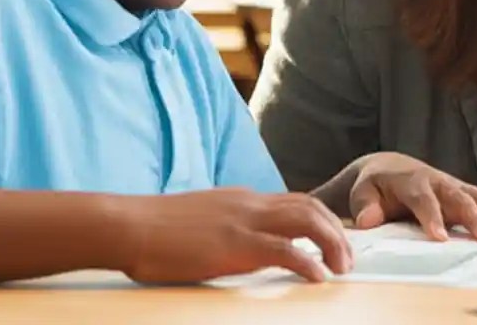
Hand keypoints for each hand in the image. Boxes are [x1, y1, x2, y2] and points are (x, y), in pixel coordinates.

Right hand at [118, 188, 351, 283]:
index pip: (294, 201)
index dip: (321, 220)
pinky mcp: (234, 244)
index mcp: (242, 199)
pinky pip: (284, 250)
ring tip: (342, 267)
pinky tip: (318, 278)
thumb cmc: (154, 230)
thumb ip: (227, 226)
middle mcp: (249, 203)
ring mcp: (243, 221)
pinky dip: (308, 262)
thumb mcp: (201, 220)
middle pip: (309, 206)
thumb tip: (242, 245)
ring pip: (306, 220)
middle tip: (347, 259)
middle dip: (336, 231)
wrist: (128, 225)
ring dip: (332, 243)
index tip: (334, 241)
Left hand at [347, 152, 476, 241]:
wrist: (388, 168)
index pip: (423, 199)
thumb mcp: (362, 193)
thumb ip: (365, 206)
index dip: (432, 217)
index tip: (441, 237)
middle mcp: (437, 181)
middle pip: (458, 197)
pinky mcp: (463, 192)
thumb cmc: (375, 186)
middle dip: (473, 217)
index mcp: (411, 181)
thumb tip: (368, 220)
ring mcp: (453, 185)